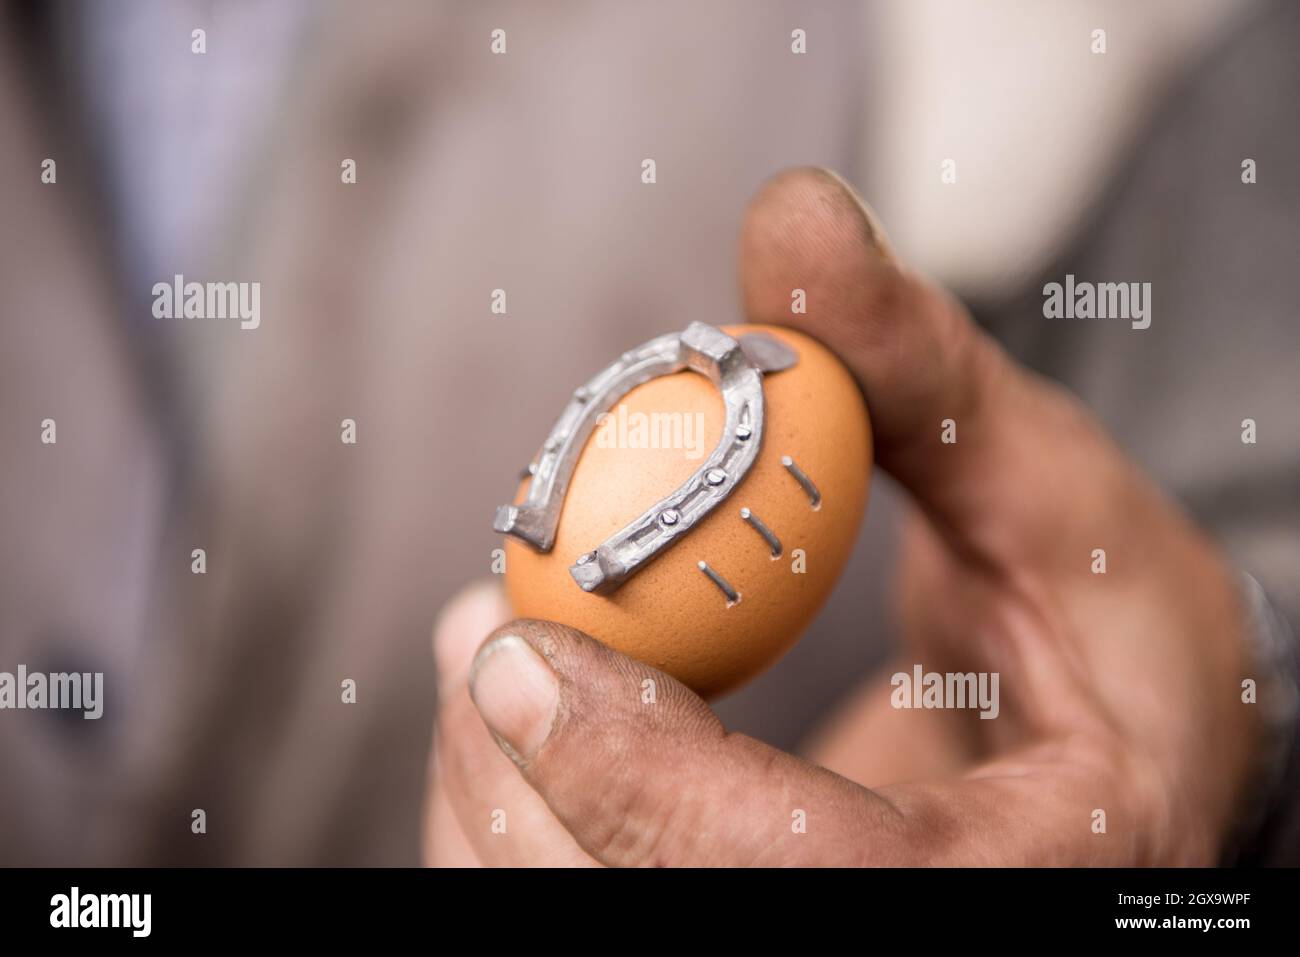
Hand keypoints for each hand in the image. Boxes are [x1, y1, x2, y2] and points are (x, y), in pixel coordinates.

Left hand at [424, 168, 1259, 865]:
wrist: (1111, 761)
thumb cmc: (1108, 635)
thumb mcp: (1048, 493)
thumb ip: (913, 369)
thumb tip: (795, 214)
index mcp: (1018, 872)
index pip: (804, 879)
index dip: (643, 784)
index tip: (520, 650)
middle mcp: (909, 935)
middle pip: (648, 913)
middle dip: (525, 778)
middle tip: (476, 624)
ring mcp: (801, 942)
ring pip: (578, 917)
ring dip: (497, 792)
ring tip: (487, 648)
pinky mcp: (733, 913)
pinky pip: (572, 901)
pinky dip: (514, 816)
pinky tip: (517, 718)